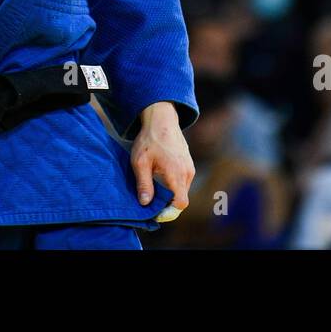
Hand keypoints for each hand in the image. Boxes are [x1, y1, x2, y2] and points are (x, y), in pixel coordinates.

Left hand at [131, 102, 193, 216]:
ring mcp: (189, 168)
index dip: (170, 212)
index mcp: (176, 174)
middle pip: (181, 199)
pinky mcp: (188, 163)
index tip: (156, 211)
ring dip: (170, 193)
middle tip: (150, 201)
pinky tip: (160, 177)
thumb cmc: (149, 140)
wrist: (161, 119)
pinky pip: (183, 181)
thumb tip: (145, 204)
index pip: (181, 203)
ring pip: (182, 190)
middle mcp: (187, 172)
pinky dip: (173, 184)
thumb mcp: (140, 162)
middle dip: (167, 204)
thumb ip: (144, 184)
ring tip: (154, 187)